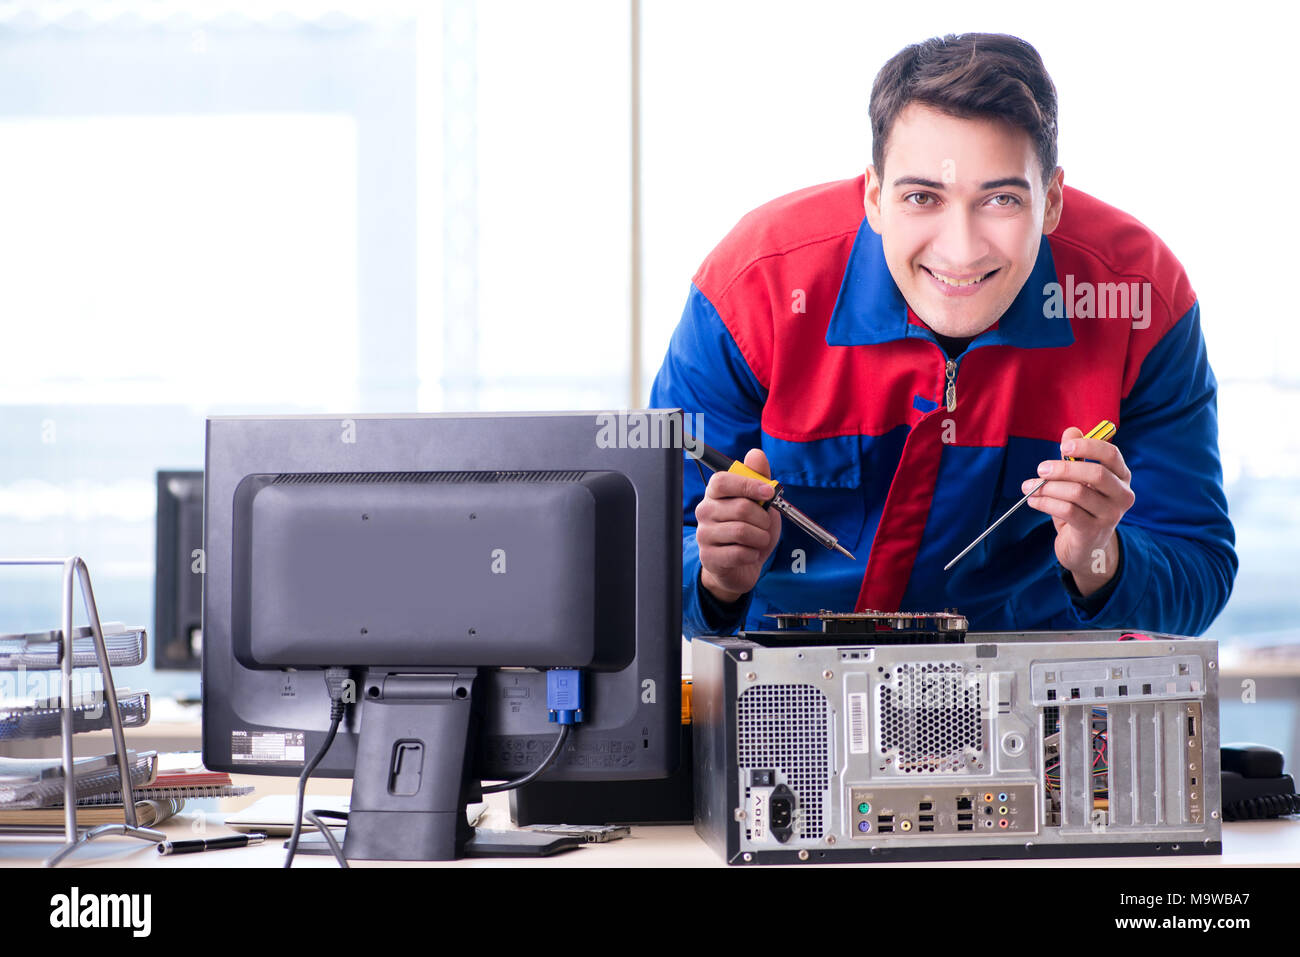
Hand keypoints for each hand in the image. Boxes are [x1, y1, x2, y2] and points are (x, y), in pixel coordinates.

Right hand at [696, 448, 782, 602]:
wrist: (742, 565)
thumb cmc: (750, 530)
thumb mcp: (760, 503)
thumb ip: (759, 479)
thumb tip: (756, 454)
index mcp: (715, 494)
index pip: (723, 481)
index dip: (748, 485)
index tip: (768, 493)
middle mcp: (705, 511)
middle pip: (740, 508)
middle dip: (763, 518)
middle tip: (765, 524)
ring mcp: (704, 535)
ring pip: (742, 531)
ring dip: (760, 538)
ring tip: (759, 540)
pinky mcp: (709, 557)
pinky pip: (739, 553)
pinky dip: (753, 554)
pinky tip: (750, 553)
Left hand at [1020, 427, 1134, 596]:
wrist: (1085, 547)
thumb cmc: (1082, 507)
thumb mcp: (1078, 479)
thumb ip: (1076, 456)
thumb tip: (1071, 432)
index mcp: (1121, 476)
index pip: (1111, 454)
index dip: (1088, 447)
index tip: (1063, 447)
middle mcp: (1122, 495)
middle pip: (1095, 474)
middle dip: (1064, 469)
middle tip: (1040, 469)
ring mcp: (1111, 515)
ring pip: (1077, 493)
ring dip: (1048, 488)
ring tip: (1030, 487)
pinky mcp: (1094, 531)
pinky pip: (1068, 511)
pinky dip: (1045, 503)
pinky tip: (1033, 501)